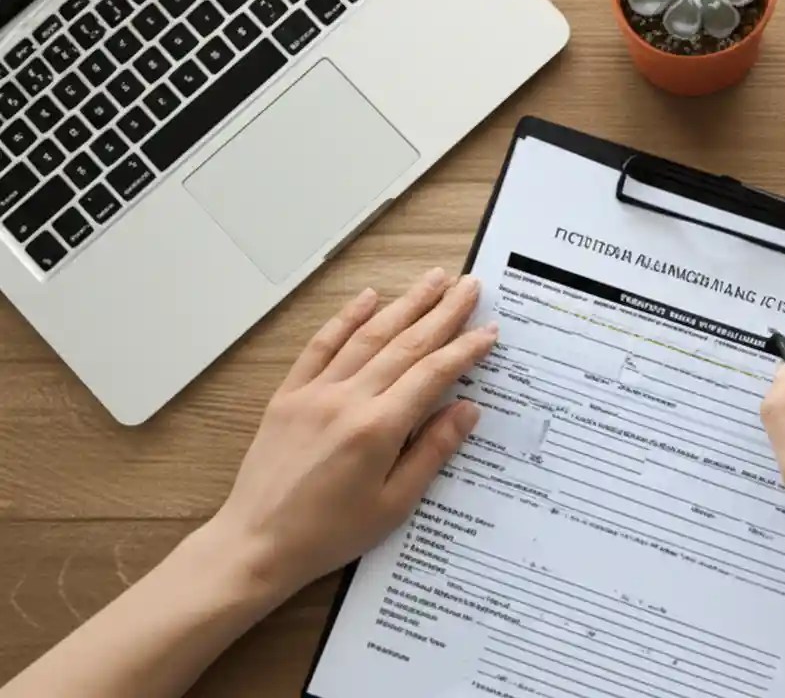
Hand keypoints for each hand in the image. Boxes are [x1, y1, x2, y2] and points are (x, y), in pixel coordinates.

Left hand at [205, 267, 496, 599]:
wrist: (257, 543)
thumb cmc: (329, 534)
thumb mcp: (394, 504)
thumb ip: (432, 451)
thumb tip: (467, 409)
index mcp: (378, 429)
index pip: (433, 374)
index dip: (465, 349)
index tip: (488, 330)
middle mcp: (347, 399)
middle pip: (405, 344)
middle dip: (442, 312)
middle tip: (469, 286)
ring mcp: (315, 392)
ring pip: (368, 336)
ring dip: (404, 304)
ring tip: (432, 280)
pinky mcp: (289, 395)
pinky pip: (321, 346)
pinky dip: (346, 319)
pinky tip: (368, 298)